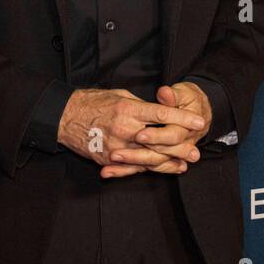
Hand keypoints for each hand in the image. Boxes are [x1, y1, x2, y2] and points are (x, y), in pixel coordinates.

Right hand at [57, 87, 206, 178]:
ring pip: (149, 158)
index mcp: (128, 109)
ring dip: (170, 161)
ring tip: (186, 163)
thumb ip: (140, 106)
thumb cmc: (93, 102)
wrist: (65, 117)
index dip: (182, 118)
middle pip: (159, 140)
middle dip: (181, 146)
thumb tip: (159, 110)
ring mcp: (116, 147)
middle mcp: (124, 129)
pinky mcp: (108, 159)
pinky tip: (165, 168)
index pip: (162, 114)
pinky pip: (133, 167)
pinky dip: (151, 168)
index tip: (198, 121)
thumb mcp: (119, 95)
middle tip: (197, 150)